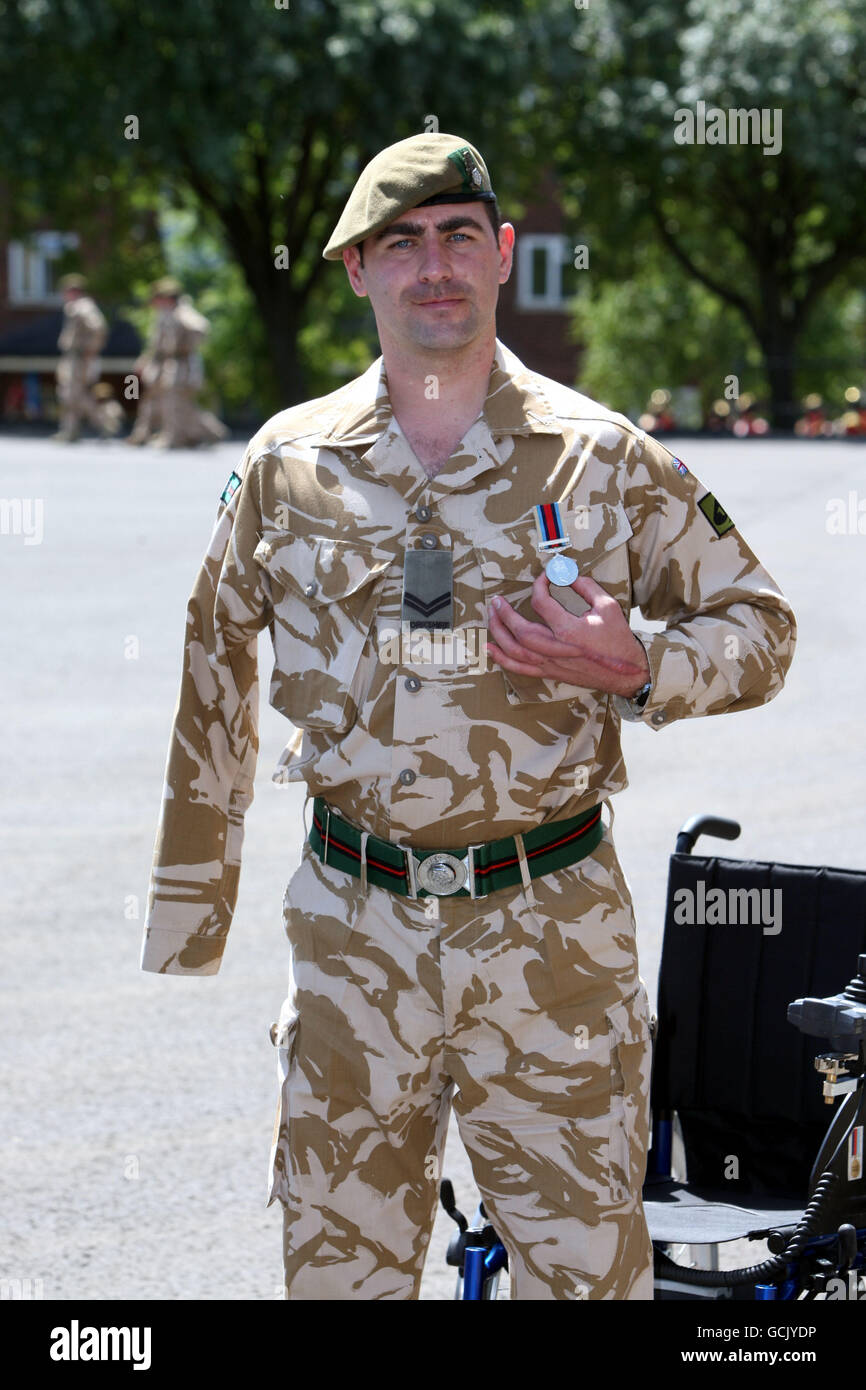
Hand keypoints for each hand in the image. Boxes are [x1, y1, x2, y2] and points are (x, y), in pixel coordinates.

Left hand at [486, 573, 650, 696]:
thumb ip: (586, 586)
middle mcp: (556, 649)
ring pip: (516, 650)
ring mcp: (551, 663)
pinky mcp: (550, 673)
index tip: (543, 577)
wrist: (625, 672)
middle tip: (497, 600)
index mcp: (570, 630)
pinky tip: (489, 648)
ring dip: (499, 632)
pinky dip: (502, 659)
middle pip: (521, 630)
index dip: (539, 585)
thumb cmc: (618, 638)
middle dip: (505, 613)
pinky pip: (520, 669)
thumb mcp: (607, 606)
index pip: (542, 603)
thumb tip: (566, 572)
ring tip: (491, 616)